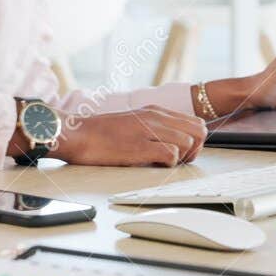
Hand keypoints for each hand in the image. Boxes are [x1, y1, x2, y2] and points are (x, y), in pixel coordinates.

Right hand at [53, 106, 206, 167]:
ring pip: (189, 142)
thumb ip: (153, 128)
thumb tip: (173, 143)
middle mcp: (155, 117)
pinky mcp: (140, 146)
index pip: (195, 122)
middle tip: (178, 160)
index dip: (195, 141)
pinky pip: (172, 155)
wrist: (76, 134)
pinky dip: (168, 164)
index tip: (182, 153)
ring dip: (182, 158)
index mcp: (155, 111)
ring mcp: (148, 130)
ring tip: (164, 163)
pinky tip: (153, 165)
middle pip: (199, 131)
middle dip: (195, 149)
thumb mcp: (133, 123)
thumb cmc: (100, 134)